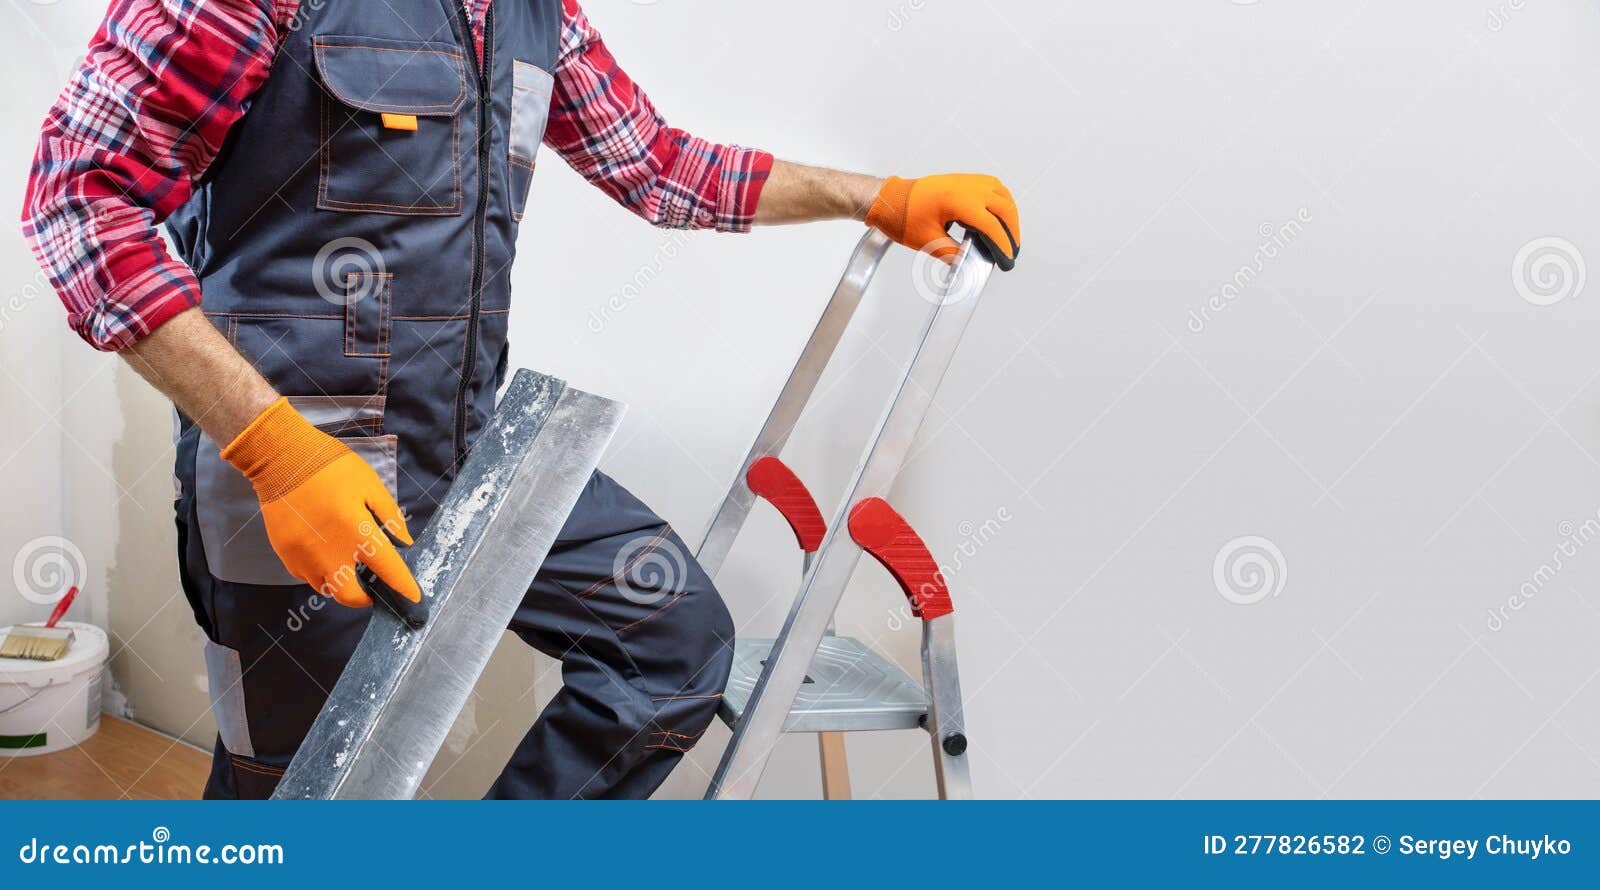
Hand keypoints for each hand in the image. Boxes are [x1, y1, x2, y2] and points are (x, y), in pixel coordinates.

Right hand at [221, 398, 418, 606]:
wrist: (281, 458)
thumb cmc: (331, 467)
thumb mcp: (370, 484)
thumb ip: (390, 516)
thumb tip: (405, 542)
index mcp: (358, 533)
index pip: (388, 571)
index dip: (404, 587)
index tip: (412, 597)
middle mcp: (331, 553)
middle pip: (351, 597)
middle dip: (365, 596)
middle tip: (372, 585)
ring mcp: (305, 557)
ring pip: (326, 588)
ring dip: (340, 584)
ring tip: (346, 564)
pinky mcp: (285, 554)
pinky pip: (306, 575)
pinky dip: (319, 572)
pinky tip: (324, 552)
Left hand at [866, 173, 1020, 269]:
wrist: (888, 198)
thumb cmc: (902, 214)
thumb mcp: (928, 242)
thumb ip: (952, 254)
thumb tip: (969, 263)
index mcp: (958, 201)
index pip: (991, 224)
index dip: (1003, 244)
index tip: (1007, 258)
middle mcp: (966, 187)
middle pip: (1004, 207)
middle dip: (1011, 230)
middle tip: (1011, 249)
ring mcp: (966, 180)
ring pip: (1002, 193)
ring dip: (1009, 213)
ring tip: (1008, 234)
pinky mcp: (962, 180)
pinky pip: (992, 186)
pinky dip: (1000, 201)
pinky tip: (998, 215)